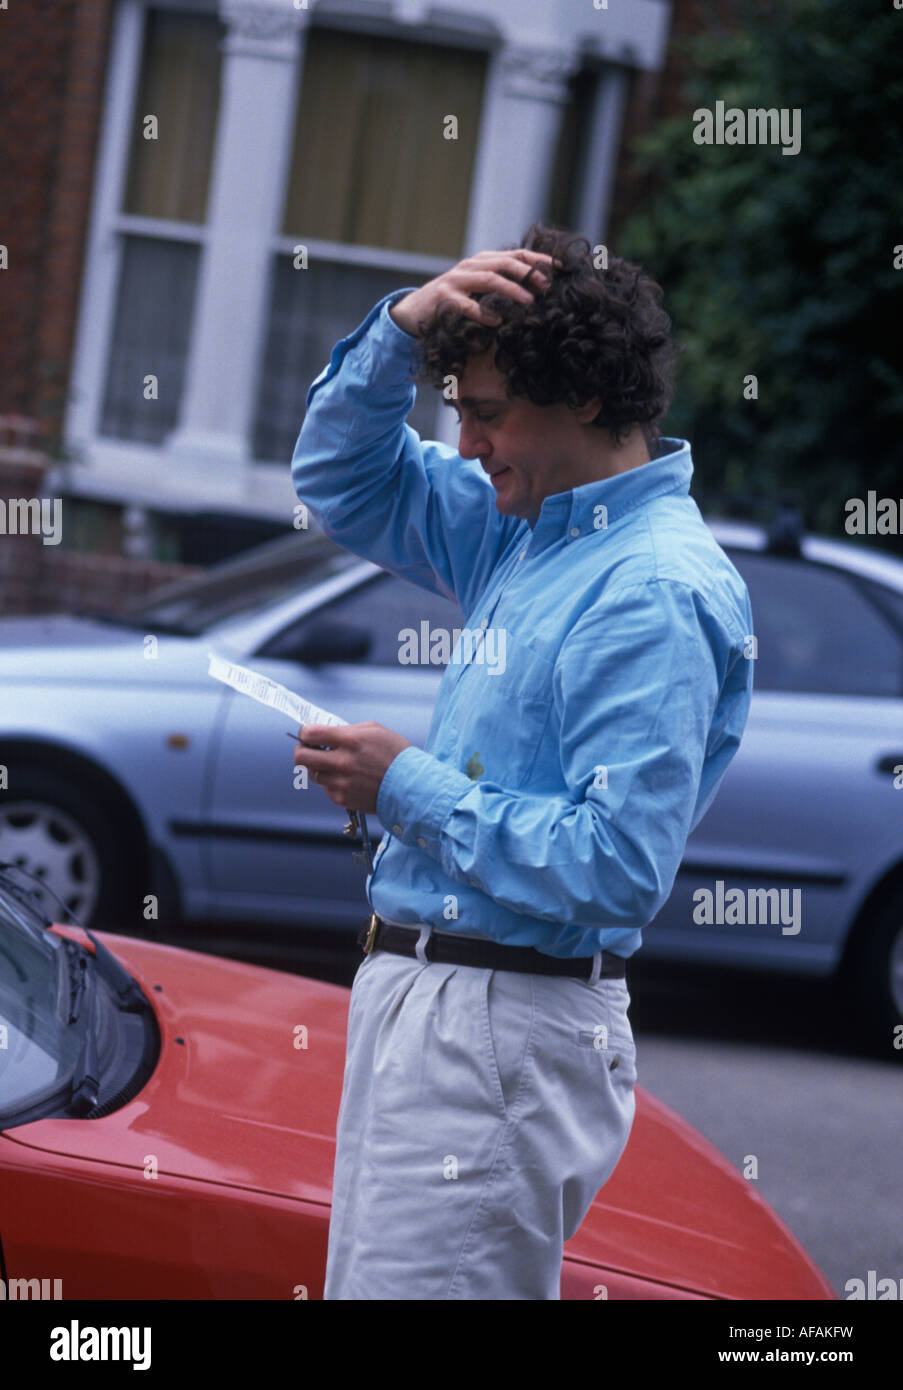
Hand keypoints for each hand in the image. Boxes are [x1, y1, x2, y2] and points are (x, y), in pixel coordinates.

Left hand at [294, 721, 412, 812]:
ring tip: (335, 765)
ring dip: (319, 768)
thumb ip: (346, 730)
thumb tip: (325, 733)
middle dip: (301, 752)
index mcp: (349, 740)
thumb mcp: (374, 730)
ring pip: (312, 774)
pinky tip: (348, 780)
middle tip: (308, 751)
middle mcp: (342, 762)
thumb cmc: (395, 755)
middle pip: (301, 757)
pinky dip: (332, 783)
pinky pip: (326, 789)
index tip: (308, 735)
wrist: (412, 785)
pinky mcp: (342, 798)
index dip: (304, 733)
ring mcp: (340, 782)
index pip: (309, 734)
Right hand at [389, 248, 560, 337]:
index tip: (560, 268)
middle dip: (528, 272)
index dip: (538, 260)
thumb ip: (501, 286)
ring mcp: (456, 280)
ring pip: (489, 279)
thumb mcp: (479, 290)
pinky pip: (467, 304)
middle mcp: (471, 266)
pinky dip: (482, 312)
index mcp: (483, 262)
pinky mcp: (444, 298)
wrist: (415, 311)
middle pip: (505, 263)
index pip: (516, 255)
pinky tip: (496, 321)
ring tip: (528, 301)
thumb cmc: (454, 302)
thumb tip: (535, 291)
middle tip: (547, 285)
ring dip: (511, 289)